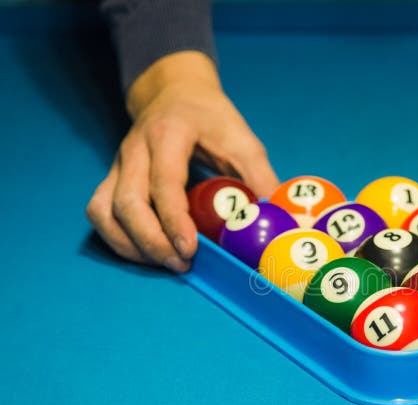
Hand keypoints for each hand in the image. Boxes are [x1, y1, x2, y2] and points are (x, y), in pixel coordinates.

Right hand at [86, 51, 278, 271]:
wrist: (176, 93)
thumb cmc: (212, 120)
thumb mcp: (243, 141)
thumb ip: (261, 178)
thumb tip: (282, 219)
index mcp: (169, 134)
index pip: (163, 181)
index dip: (174, 219)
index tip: (190, 249)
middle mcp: (135, 149)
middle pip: (126, 202)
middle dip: (151, 241)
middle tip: (182, 263)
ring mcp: (118, 165)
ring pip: (104, 210)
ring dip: (131, 244)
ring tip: (166, 262)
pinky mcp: (112, 178)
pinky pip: (99, 212)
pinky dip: (117, 238)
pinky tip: (146, 252)